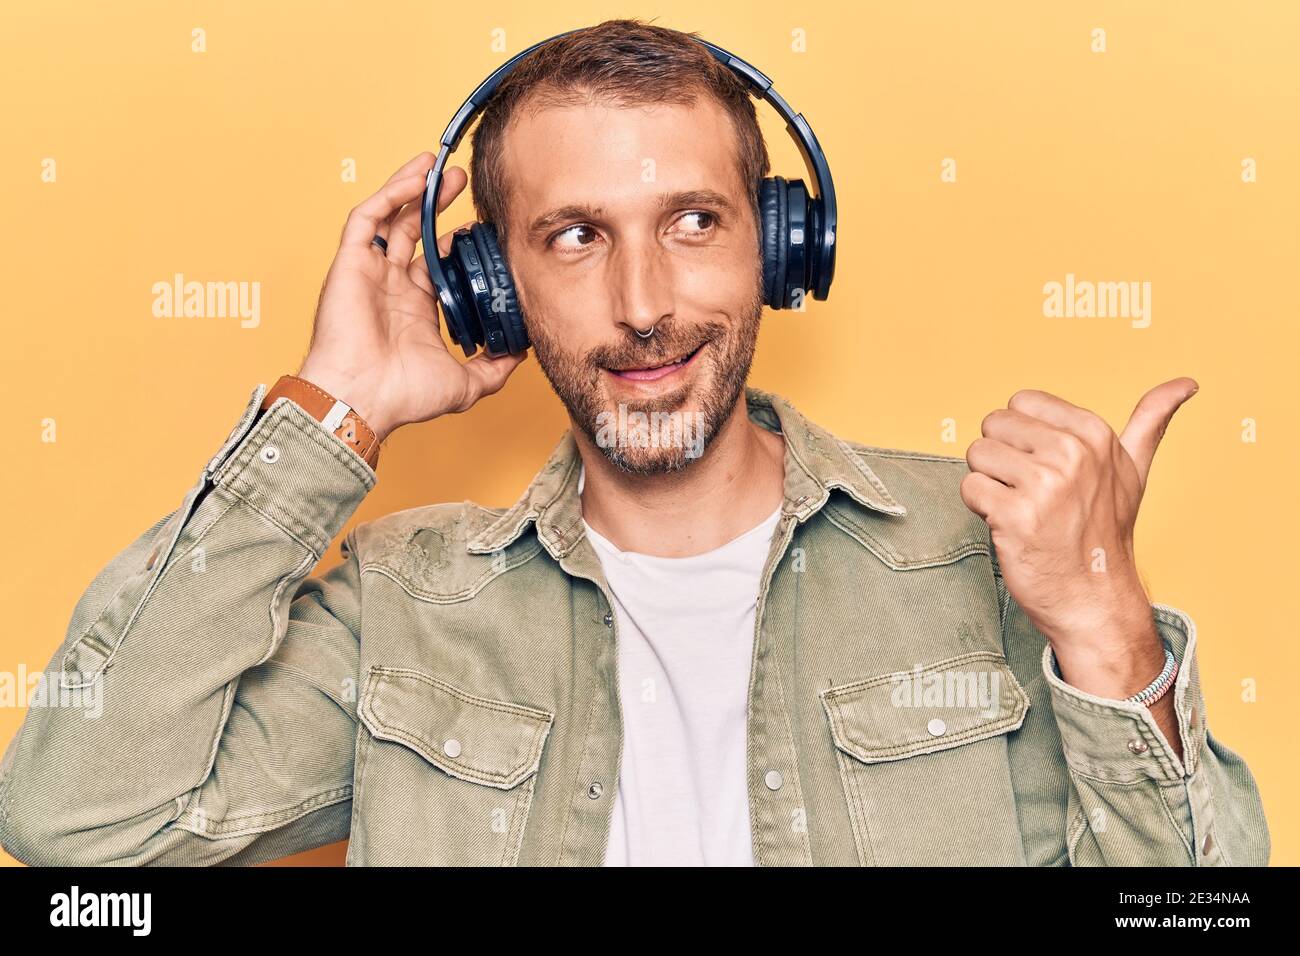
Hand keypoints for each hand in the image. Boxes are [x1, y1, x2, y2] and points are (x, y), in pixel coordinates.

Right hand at [297, 151, 526, 441]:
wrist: (361, 399)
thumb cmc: (402, 396)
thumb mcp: (465, 384)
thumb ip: (494, 368)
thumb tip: (522, 355)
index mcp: (414, 310)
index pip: (436, 264)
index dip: (456, 243)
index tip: (481, 228)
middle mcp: (391, 287)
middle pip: (414, 233)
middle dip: (437, 205)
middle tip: (463, 182)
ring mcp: (370, 273)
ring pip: (391, 217)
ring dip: (415, 189)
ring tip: (439, 165)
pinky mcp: (350, 263)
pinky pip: (368, 217)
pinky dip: (391, 193)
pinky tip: (416, 178)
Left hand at [959, 378, 1198, 698]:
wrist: (1095, 600)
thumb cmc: (1106, 533)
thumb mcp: (1135, 471)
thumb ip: (1150, 421)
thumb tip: (1185, 383)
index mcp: (1094, 434)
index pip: (1020, 402)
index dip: (1022, 435)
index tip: (1045, 466)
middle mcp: (1071, 454)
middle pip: (993, 425)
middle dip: (1001, 458)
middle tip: (1029, 492)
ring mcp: (1044, 485)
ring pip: (977, 455)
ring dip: (989, 484)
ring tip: (1020, 508)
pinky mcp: (1015, 516)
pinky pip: (971, 489)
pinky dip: (981, 509)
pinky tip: (1010, 527)